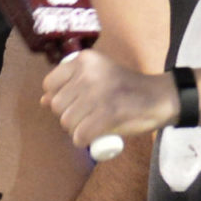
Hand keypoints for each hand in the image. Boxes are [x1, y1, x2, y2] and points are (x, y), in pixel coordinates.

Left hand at [43, 49, 176, 149]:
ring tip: (90, 125)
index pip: (50, 84)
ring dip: (75, 129)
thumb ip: (71, 85)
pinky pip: (80, 135)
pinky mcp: (108, 113)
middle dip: (67, 116)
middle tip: (86, 116)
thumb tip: (42, 100)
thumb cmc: (124, 88)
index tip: (75, 102)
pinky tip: (91, 137)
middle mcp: (89, 73)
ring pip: (66, 122)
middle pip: (57, 106)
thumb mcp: (96, 77)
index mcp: (84, 60)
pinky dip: (83, 141)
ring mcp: (98, 93)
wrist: (157, 97)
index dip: (58, 98)